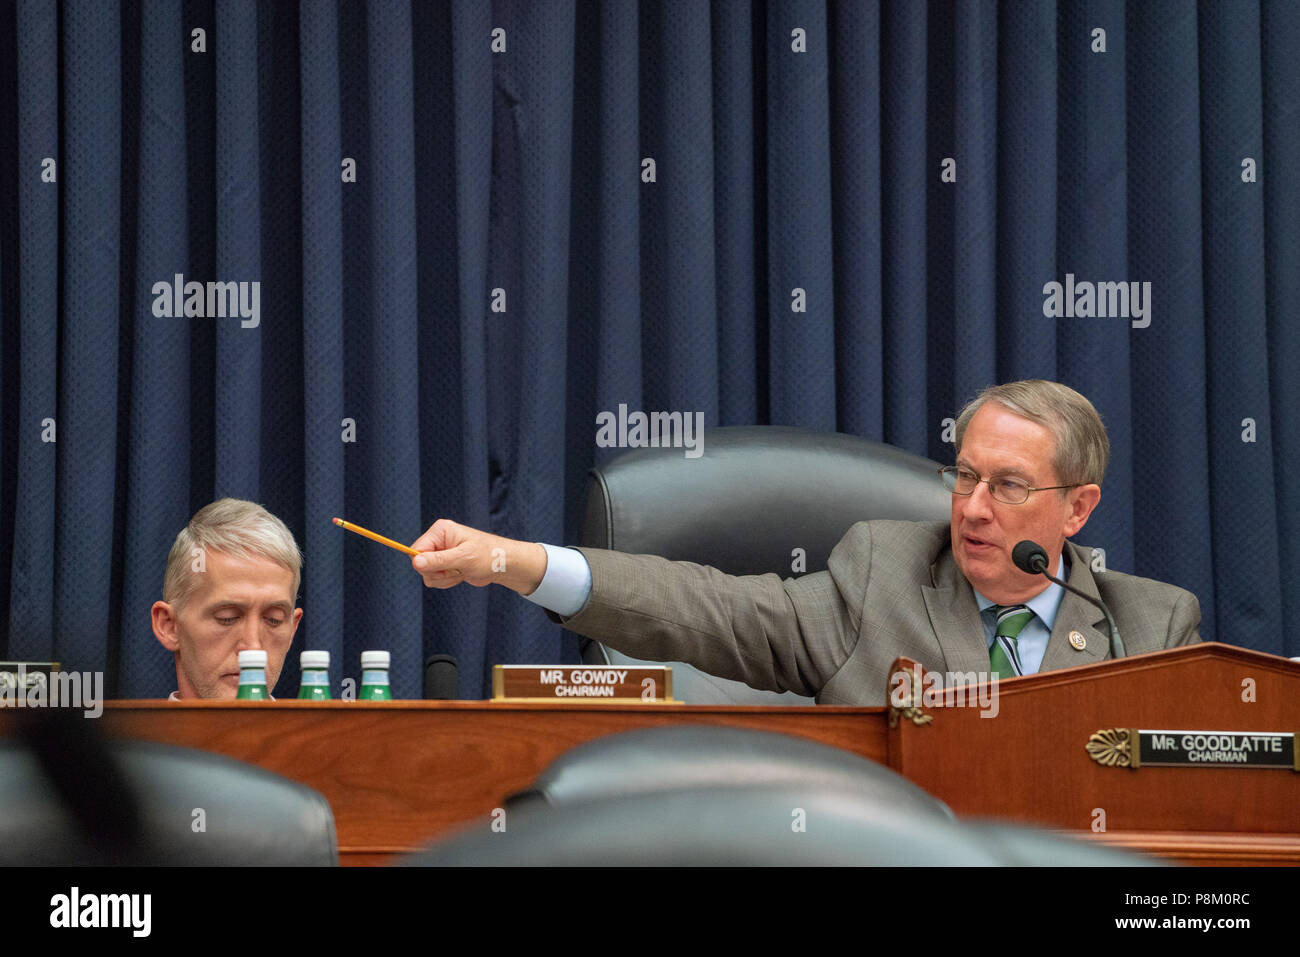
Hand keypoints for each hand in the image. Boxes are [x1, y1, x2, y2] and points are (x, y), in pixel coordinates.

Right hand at [410, 519, 547, 594]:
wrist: (501, 565)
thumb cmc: (487, 556)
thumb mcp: (463, 558)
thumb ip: (439, 560)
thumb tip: (416, 562)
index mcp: (440, 531)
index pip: (416, 549)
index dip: (424, 563)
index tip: (441, 568)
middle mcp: (438, 540)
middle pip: (419, 563)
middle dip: (437, 572)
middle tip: (456, 570)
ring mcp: (440, 553)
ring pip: (427, 573)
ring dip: (444, 578)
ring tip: (461, 571)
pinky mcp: (444, 564)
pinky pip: (434, 579)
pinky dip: (447, 581)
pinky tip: (460, 575)